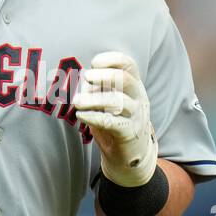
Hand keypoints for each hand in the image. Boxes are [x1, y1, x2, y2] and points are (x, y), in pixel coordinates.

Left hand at [72, 51, 158, 186]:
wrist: (129, 155)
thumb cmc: (115, 122)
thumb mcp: (108, 100)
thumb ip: (97, 87)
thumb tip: (78, 76)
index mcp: (134, 86)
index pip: (128, 65)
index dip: (111, 60)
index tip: (94, 63)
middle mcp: (138, 98)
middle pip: (125, 79)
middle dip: (103, 76)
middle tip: (85, 77)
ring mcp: (136, 116)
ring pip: (117, 101)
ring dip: (94, 99)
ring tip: (77, 101)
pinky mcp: (129, 133)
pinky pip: (112, 123)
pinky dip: (95, 117)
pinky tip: (81, 115)